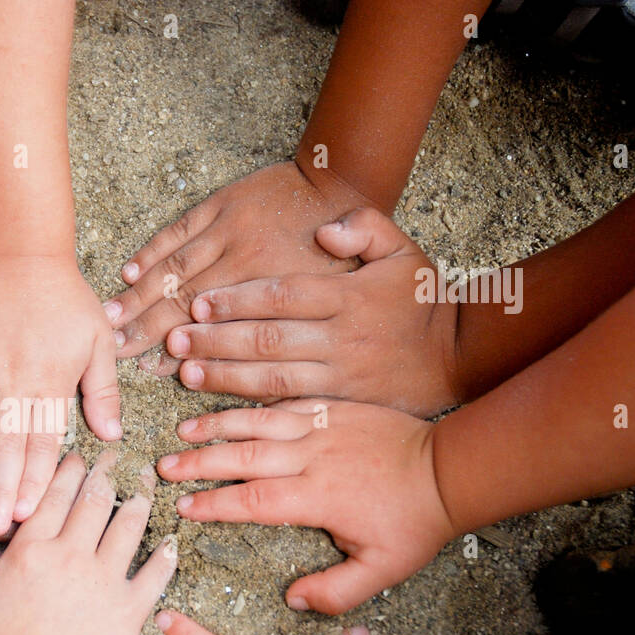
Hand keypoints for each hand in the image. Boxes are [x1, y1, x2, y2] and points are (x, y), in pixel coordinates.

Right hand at [0, 256, 122, 534]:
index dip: (37, 480)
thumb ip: (102, 389)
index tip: (30, 516)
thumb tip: (111, 435)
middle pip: (8, 443)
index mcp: (51, 382)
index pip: (44, 441)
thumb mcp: (99, 339)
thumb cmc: (64, 296)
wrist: (21, 248)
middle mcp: (15, 380)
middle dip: (2, 488)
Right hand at [0, 451, 177, 634]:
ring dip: (138, 504)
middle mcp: (70, 555)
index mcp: (29, 551)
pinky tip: (172, 544)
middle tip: (117, 456)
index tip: (78, 454)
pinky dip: (165, 557)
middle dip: (105, 474)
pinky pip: (155, 574)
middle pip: (93, 500)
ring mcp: (103, 581)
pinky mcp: (129, 611)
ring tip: (147, 486)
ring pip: (128, 527)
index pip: (50, 495)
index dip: (66, 470)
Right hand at [105, 160, 371, 359]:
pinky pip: (179, 231)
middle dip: (146, 328)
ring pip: (175, 267)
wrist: (345, 181)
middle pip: (184, 301)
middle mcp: (244, 259)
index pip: (216, 326)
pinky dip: (152, 252)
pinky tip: (129, 273)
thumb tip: (270, 385)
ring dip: (139, 294)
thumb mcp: (337, 300)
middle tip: (115, 350)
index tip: (152, 370)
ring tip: (111, 318)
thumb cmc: (343, 253)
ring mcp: (229, 228)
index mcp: (272, 288)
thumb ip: (299, 335)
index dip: (182, 349)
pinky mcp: (222, 203)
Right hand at [159, 400, 455, 613]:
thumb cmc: (414, 523)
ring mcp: (321, 428)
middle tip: (165, 467)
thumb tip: (292, 598)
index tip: (184, 508)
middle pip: (243, 458)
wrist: (448, 470)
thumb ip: (337, 589)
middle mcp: (311, 458)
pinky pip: (283, 405)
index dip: (214, 504)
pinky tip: (229, 411)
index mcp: (317, 497)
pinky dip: (252, 408)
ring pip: (257, 424)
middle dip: (199, 462)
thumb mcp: (383, 570)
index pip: (253, 500)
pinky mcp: (332, 409)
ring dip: (217, 427)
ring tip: (183, 432)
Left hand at [161, 207, 460, 416]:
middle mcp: (342, 337)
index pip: (282, 295)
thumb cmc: (420, 298)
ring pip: (273, 377)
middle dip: (217, 340)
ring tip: (184, 372)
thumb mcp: (403, 249)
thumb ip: (363, 226)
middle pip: (268, 339)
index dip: (236, 299)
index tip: (197, 302)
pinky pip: (292, 406)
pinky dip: (254, 407)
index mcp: (349, 296)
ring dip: (224, 376)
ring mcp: (341, 375)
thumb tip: (323, 229)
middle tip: (174, 339)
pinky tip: (220, 406)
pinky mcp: (341, 405)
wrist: (460, 354)